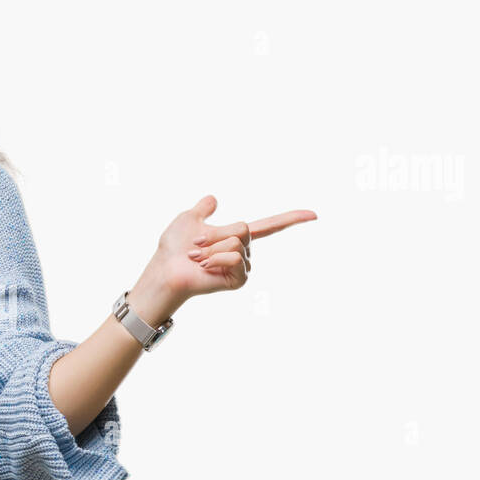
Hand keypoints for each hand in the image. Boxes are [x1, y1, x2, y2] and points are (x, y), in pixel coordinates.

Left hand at [131, 195, 317, 320]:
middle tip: (196, 245)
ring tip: (198, 258)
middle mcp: (244, 252)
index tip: (314, 215)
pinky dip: (215, 257)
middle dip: (215, 233)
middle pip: (244, 228)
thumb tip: (213, 199)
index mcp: (236, 237)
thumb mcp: (189, 219)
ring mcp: (242, 267)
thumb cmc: (173, 247)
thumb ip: (203, 209)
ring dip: (211, 246)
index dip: (291, 219)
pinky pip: (235, 256)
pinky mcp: (239, 280)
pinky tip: (204, 266)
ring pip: (238, 241)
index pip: (270, 226)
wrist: (165, 267)